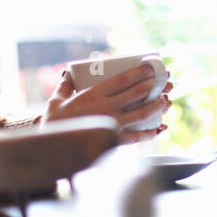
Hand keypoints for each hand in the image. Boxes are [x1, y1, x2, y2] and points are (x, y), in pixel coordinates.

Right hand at [43, 65, 173, 143]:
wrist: (51, 148)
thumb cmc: (53, 123)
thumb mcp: (56, 101)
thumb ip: (65, 85)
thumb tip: (67, 72)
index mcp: (94, 94)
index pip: (123, 80)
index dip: (140, 72)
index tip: (150, 68)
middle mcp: (106, 108)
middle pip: (137, 94)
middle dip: (153, 86)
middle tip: (164, 81)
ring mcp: (112, 125)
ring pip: (142, 114)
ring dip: (157, 106)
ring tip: (166, 100)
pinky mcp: (114, 141)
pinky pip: (136, 137)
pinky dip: (150, 132)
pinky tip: (160, 128)